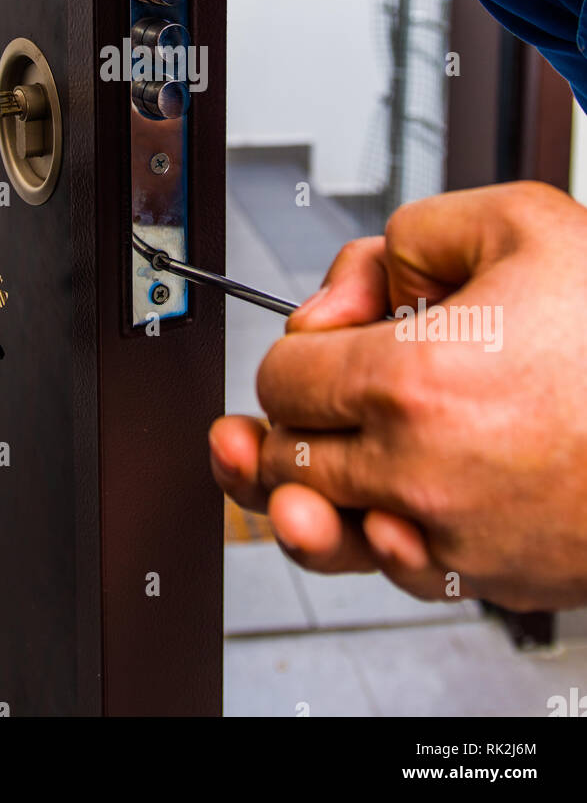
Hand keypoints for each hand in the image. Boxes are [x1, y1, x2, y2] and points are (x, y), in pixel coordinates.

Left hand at [210, 182, 586, 610]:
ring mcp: (454, 539)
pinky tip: (390, 508)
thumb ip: (409, 234)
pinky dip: (383, 540)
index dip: (299, 345)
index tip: (330, 336)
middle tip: (312, 394)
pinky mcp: (492, 579)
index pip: (282, 377)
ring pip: (326, 533)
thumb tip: (350, 293)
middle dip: (292, 417)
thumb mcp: (521, 223)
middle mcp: (419, 473)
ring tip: (294, 478)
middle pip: (287, 458)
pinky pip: (400, 573)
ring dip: (304, 496)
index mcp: (411, 381)